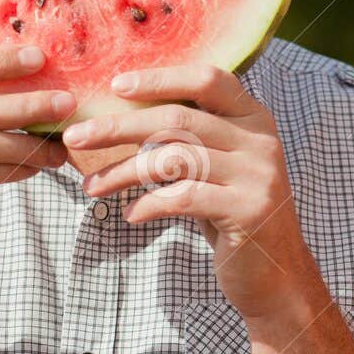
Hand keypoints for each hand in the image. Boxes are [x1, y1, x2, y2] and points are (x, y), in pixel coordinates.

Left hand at [64, 65, 316, 325]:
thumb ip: (189, 140)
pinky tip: (130, 215)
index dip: (161, 79)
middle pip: (179, 119)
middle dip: (119, 126)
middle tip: (77, 136)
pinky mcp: (248, 211)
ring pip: (174, 159)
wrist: (276, 275)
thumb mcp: (217, 168)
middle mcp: (259, 140)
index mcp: (253, 118)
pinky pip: (184, 198)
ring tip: (92, 187)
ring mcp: (257, 175)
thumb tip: (120, 117)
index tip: (115, 84)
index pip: (207, 79)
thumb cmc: (230, 214)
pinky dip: (149, 204)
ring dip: (123, 172)